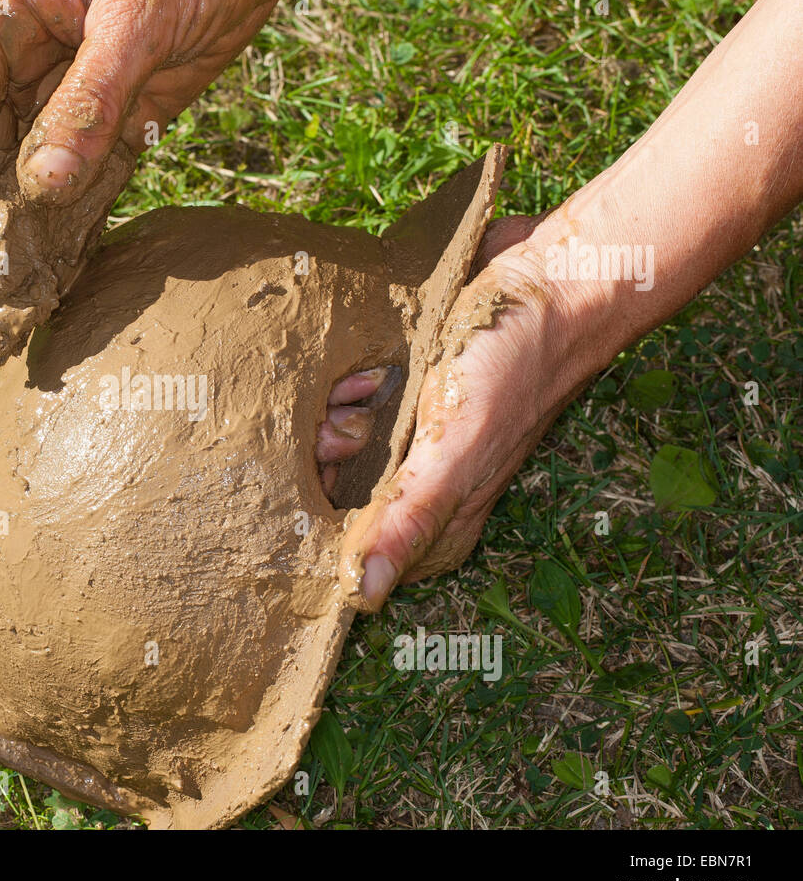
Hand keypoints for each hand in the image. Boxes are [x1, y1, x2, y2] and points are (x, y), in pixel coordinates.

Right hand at [0, 0, 295, 281]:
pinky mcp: (119, 114)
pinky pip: (86, 182)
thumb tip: (43, 188)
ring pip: (27, 181)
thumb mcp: (140, 12)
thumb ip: (91, 97)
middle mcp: (22, 53)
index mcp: (1, 5)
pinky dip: (70, 235)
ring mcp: (69, 87)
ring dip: (14, 251)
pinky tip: (50, 286)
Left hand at [321, 212, 606, 609]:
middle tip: (360, 413)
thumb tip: (363, 599)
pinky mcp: (408, 402)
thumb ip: (410, 520)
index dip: (324, 507)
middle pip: (331, 494)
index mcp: (435, 527)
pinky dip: (354, 383)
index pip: (344, 548)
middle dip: (330, 450)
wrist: (556, 281)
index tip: (339, 460)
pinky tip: (376, 366)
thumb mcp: (456, 447)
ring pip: (336, 446)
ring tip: (373, 382)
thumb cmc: (514, 366)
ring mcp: (413, 447)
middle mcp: (421, 493)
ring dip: (341, 408)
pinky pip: (352, 405)